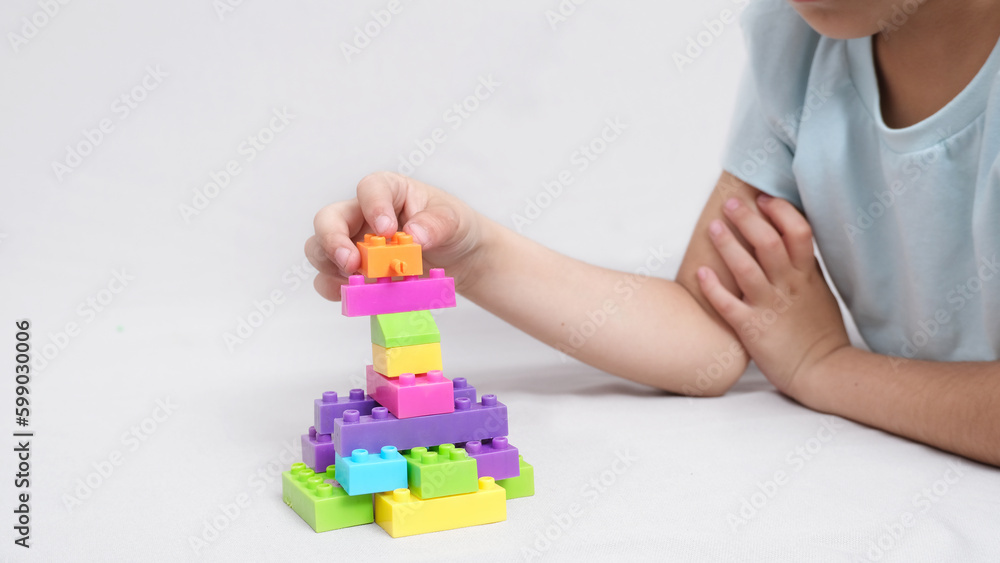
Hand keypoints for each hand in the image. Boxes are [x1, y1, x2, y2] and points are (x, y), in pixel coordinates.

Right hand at [305, 172, 487, 300]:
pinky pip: (329, 279)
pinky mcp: (353, 271)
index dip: (373, 206)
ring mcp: (353, 243)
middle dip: (333, 240)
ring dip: (330, 266)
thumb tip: (414, 234)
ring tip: (354, 279)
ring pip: (320, 249)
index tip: (387, 230)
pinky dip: (335, 288)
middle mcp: (362, 215)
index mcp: (388, 191)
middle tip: (352, 262)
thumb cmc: (450, 227)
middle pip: (329, 218)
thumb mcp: (452, 219)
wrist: (457, 257)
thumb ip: (435, 224)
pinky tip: (353, 294)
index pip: (370, 188)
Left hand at [695, 194, 849, 397]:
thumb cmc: (820, 333)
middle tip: (730, 203)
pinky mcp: (751, 328)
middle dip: (747, 218)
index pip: (798, 231)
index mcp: (807, 276)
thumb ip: (806, 268)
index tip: (763, 198)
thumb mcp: (821, 293)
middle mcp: (788, 286)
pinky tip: (700, 272)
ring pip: (746, 267)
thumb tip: (794, 241)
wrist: (822, 371)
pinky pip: (727, 303)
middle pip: (768, 242)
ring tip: (714, 227)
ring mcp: (769, 306)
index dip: (780, 211)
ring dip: (727, 244)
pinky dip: (712, 287)